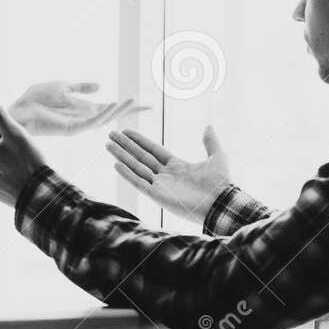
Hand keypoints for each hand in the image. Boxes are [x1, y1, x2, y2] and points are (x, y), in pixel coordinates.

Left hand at [7, 80, 147, 136]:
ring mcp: (78, 124)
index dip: (124, 105)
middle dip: (130, 111)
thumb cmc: (35, 99)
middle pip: (112, 115)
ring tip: (135, 102)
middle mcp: (83, 118)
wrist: (17, 111)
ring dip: (120, 111)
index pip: (107, 107)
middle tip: (149, 106)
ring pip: (105, 118)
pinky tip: (113, 106)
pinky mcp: (70, 129)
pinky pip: (91, 122)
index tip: (142, 102)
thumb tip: (100, 86)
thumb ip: (80, 87)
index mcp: (81, 108)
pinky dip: (103, 115)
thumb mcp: (62, 86)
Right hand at [107, 125, 230, 224]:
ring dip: (122, 156)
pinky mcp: (157, 195)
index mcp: (176, 166)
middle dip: (125, 146)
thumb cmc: (220, 183)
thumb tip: (208, 126)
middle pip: (140, 157)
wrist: (220, 202)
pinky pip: (139, 183)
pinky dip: (127, 174)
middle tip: (111, 134)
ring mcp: (160, 185)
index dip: (139, 141)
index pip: (152, 150)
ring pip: (136, 167)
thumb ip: (211, 142)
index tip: (126, 131)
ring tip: (108, 145)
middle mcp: (165, 175)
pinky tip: (116, 164)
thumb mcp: (217, 156)